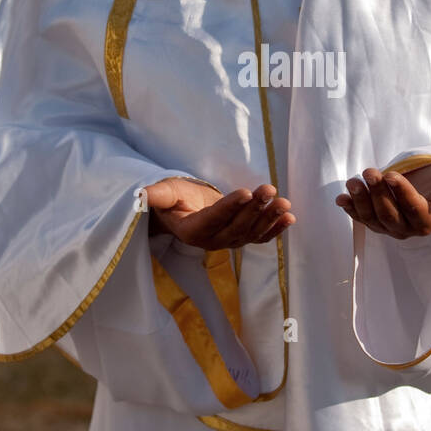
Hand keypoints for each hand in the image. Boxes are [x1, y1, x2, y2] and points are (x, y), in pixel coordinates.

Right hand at [144, 177, 294, 250]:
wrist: (184, 209)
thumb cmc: (174, 198)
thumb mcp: (164, 193)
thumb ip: (156, 195)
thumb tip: (140, 195)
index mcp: (192, 230)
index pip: (214, 219)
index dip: (230, 207)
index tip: (245, 191)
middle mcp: (212, 241)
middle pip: (237, 225)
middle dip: (255, 208)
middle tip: (270, 190)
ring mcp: (228, 241)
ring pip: (251, 232)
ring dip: (270, 218)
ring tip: (284, 203)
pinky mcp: (240, 238)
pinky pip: (260, 237)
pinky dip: (276, 229)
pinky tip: (290, 218)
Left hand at [335, 162, 430, 239]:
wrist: (421, 183)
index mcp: (428, 221)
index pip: (413, 210)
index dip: (401, 193)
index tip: (390, 174)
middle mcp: (407, 230)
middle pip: (389, 215)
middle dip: (377, 194)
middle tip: (370, 171)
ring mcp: (388, 229)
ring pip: (372, 218)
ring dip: (360, 200)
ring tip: (352, 180)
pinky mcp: (373, 224)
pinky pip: (360, 219)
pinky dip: (349, 209)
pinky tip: (341, 198)